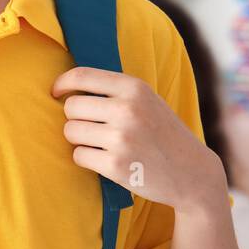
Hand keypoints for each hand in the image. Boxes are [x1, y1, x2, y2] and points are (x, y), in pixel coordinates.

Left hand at [51, 66, 226, 212]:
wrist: (192, 173)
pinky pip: (78, 155)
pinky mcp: (115, 165)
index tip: (56, 92)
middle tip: (94, 128)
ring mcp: (122, 138)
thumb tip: (66, 86)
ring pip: (70, 131)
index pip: (81, 76)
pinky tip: (107, 160)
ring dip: (80, 139)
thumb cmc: (161, 133)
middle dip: (75, 118)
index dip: (61, 83)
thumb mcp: (146, 101)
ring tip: (102, 144)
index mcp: (134, 88)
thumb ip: (113, 91)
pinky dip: (87, 159)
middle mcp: (128, 110)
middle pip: (71, 107)